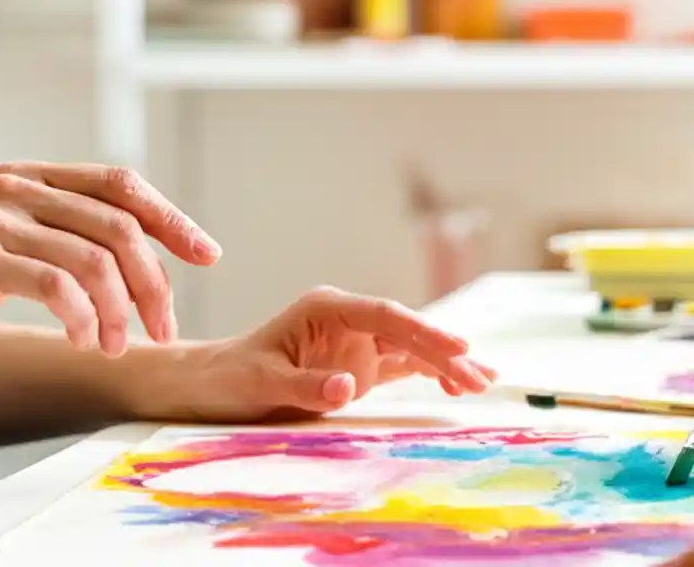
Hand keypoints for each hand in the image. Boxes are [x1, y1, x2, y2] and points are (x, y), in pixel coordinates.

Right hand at [0, 162, 218, 359]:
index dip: (171, 218)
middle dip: (155, 282)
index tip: (207, 254)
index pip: (122, 184)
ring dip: (120, 312)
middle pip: (120, 227)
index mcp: (32, 175)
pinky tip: (83, 341)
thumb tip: (143, 258)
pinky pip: (57, 286)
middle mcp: (16, 187)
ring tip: (116, 345)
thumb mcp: (10, 239)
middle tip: (163, 326)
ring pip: (96, 260)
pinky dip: (83, 318)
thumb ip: (66, 233)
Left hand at [141, 286, 495, 419]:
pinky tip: (456, 386)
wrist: (210, 385)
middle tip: (479, 375)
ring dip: (445, 363)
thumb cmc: (231, 378)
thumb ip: (307, 385)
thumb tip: (348, 386)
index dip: (423, 330)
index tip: (455, 347)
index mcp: (327, 308)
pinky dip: (431, 374)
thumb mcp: (262, 384)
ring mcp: (357, 343)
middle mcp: (348, 320)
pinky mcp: (360, 365)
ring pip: (412, 348)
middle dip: (445, 351)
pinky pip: (404, 366)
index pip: (386, 316)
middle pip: (407, 330)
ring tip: (482, 382)